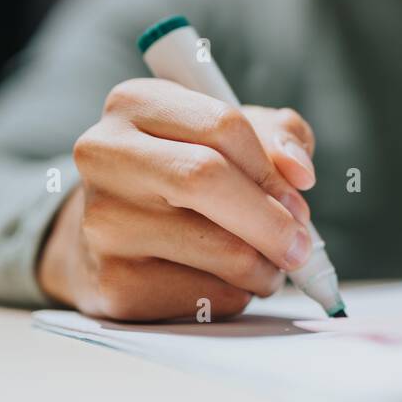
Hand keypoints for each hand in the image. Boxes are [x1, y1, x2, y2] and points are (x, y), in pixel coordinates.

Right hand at [37, 78, 317, 320]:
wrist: (109, 233)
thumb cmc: (183, 172)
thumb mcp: (230, 136)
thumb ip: (277, 137)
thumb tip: (299, 171)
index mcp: (135, 104)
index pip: (223, 126)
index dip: (272, 168)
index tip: (298, 195)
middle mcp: (105, 156)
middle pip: (206, 180)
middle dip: (272, 221)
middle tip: (300, 246)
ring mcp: (101, 222)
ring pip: (217, 249)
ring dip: (263, 266)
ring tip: (268, 264)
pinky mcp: (110, 282)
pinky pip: (202, 297)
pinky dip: (236, 296)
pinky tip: (227, 283)